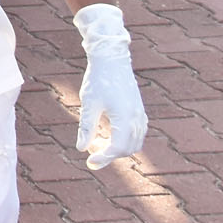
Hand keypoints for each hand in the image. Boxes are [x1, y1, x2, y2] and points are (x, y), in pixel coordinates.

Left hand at [72, 3, 147, 167]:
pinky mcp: (139, 111)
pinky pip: (137, 134)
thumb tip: (81, 148)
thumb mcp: (89, 104)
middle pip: (128, 149)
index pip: (118, 148)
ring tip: (97, 144)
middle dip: (110, 156)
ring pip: (135, 143)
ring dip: (118, 149)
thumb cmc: (98, 80)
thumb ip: (86, 127)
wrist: (112, 60)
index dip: (104, 158)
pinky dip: (124, 140)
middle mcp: (137, 118)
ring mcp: (141, 115)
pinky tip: (107, 136)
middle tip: (90, 155)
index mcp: (125, 117)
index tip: (90, 162)